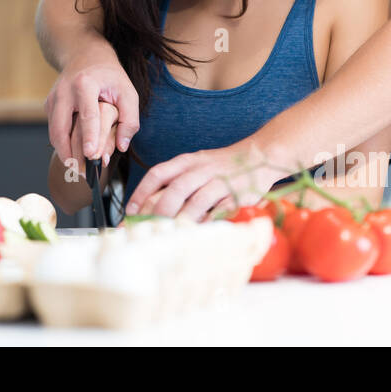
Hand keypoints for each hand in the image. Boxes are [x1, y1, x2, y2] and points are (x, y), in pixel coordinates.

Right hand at [45, 47, 139, 167]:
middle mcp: (64, 91)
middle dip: (69, 153)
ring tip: (78, 170)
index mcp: (85, 84)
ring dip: (64, 153)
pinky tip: (73, 157)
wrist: (84, 54)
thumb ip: (130, 119)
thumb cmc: (109, 76)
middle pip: (62, 128)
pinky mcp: (48, 105)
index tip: (91, 155)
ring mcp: (53, 98)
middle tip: (82, 173)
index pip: (87, 115)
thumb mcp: (127, 91)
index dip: (89, 136)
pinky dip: (62, 145)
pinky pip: (54, 130)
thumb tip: (122, 146)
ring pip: (54, 132)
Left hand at [123, 142, 283, 221]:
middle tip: (146, 229)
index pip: (158, 174)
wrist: (260, 155)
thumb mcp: (196, 165)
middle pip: (175, 189)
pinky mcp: (237, 195)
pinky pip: (219, 212)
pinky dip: (206, 224)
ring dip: (180, 220)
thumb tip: (150, 205)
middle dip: (157, 211)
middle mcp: (202, 169)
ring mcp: (220, 182)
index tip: (130, 212)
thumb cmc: (223, 165)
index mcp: (188, 161)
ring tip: (167, 235)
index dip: (141, 193)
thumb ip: (176, 181)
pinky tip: (196, 234)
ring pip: (196, 201)